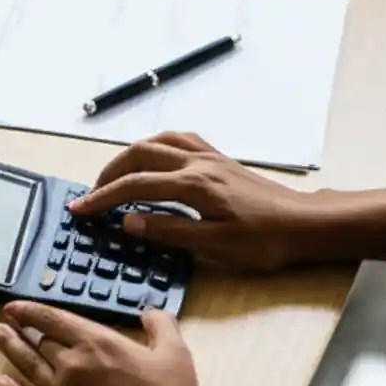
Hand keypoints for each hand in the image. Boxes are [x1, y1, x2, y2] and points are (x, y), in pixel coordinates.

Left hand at [0, 301, 207, 385]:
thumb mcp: (176, 355)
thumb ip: (162, 326)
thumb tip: (150, 313)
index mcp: (97, 344)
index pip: (54, 320)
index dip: (31, 311)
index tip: (14, 307)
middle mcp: (72, 366)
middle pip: (39, 343)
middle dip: (19, 330)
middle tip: (3, 323)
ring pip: (28, 368)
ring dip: (10, 351)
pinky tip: (0, 385)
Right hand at [68, 131, 318, 271]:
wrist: (305, 224)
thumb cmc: (265, 241)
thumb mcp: (215, 246)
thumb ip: (169, 231)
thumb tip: (128, 222)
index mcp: (193, 185)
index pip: (134, 187)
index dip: (102, 198)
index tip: (79, 210)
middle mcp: (197, 163)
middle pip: (139, 155)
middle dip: (109, 173)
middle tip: (92, 196)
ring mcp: (209, 157)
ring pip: (157, 141)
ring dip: (129, 156)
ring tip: (115, 176)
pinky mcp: (220, 159)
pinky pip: (178, 140)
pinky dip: (155, 147)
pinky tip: (153, 159)